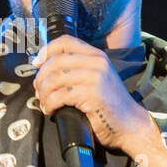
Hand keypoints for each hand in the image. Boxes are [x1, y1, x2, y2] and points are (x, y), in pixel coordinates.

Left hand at [31, 36, 152, 154]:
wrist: (130, 125)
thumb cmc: (109, 106)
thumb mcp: (97, 79)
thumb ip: (78, 69)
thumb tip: (45, 68)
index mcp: (97, 55)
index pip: (65, 41)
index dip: (46, 51)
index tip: (36, 64)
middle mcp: (97, 62)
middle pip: (55, 61)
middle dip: (41, 78)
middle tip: (39, 91)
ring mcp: (95, 77)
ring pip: (54, 78)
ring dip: (43, 93)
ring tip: (45, 103)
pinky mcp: (91, 94)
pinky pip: (59, 95)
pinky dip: (49, 104)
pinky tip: (51, 110)